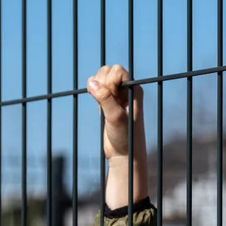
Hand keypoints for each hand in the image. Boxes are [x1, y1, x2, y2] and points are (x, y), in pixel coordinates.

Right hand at [87, 64, 147, 208]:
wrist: (124, 154)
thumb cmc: (126, 137)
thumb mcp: (115, 117)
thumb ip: (104, 98)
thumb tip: (91, 82)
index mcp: (134, 90)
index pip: (117, 70)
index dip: (110, 81)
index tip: (112, 99)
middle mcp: (127, 90)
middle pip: (107, 71)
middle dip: (102, 83)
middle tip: (107, 104)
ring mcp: (116, 95)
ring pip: (101, 78)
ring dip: (96, 87)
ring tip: (102, 105)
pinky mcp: (107, 102)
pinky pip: (97, 88)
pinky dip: (94, 93)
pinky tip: (99, 106)